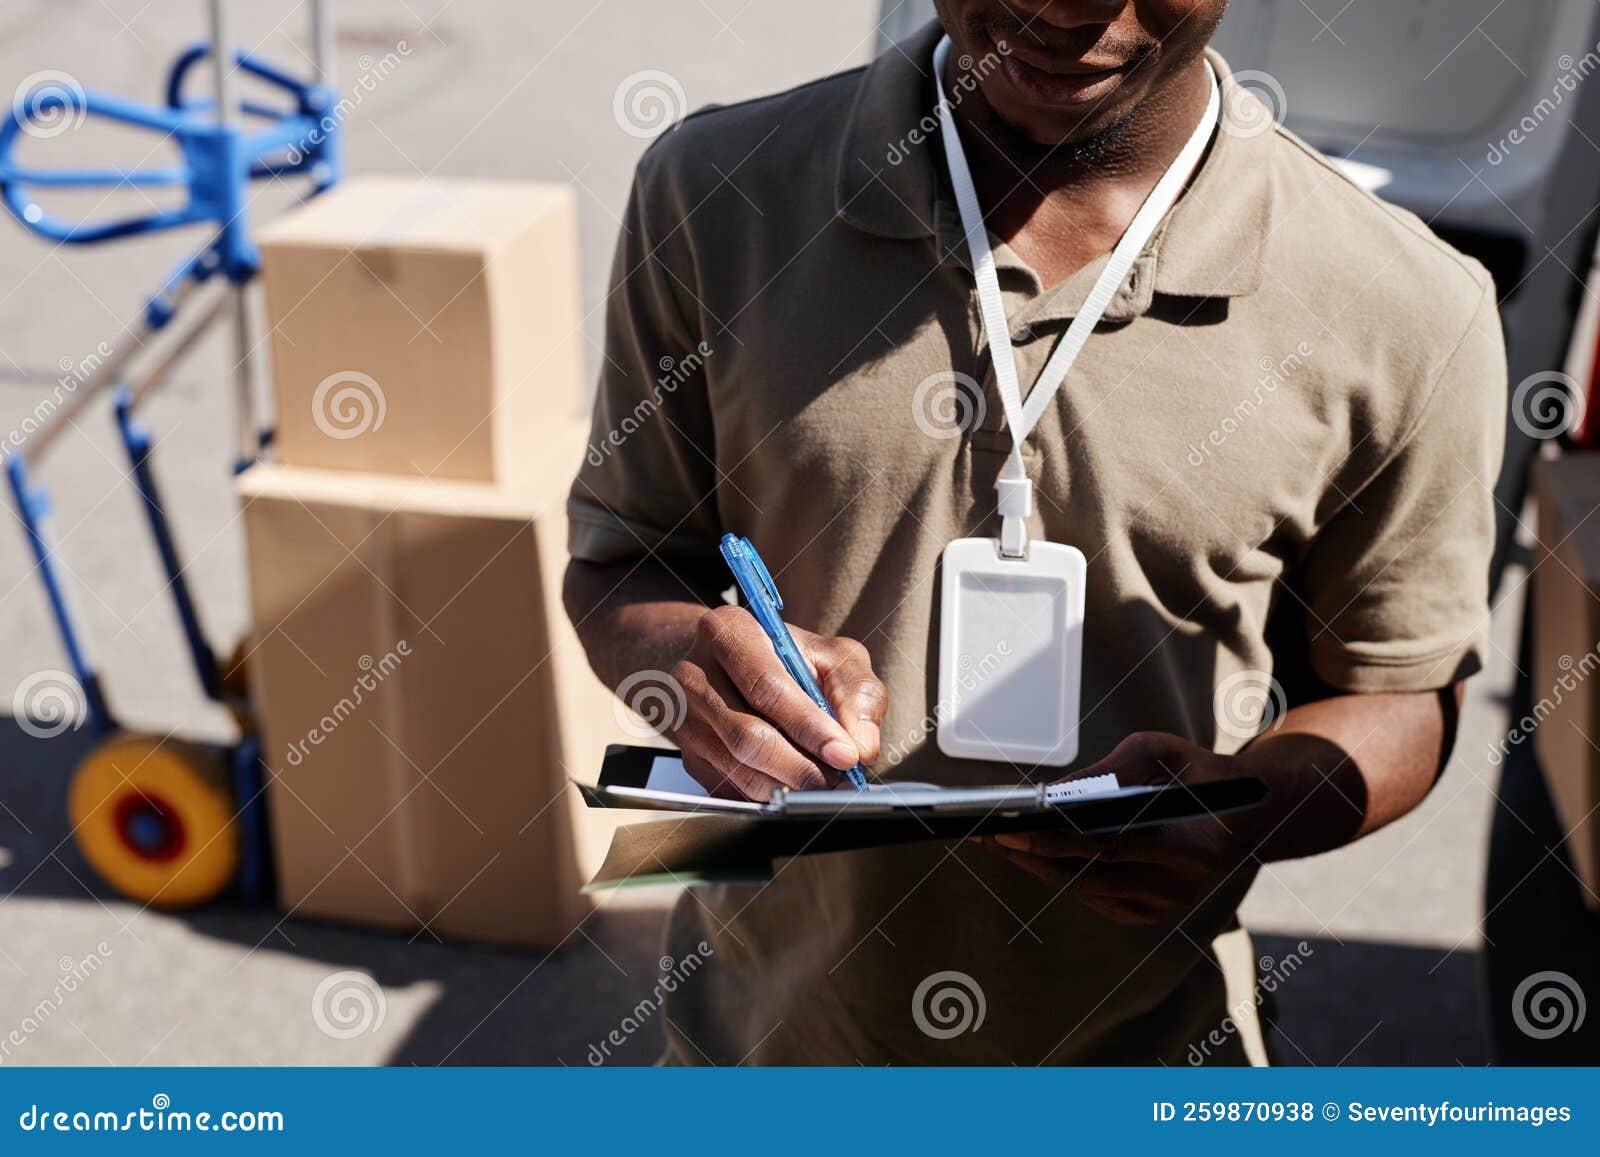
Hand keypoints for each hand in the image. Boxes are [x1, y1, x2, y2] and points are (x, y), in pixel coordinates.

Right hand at [663, 605, 887, 800]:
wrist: (730, 667)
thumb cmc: (787, 659)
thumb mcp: (830, 655)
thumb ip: (856, 691)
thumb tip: (863, 745)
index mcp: (727, 632)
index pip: (766, 687)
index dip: (809, 726)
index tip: (846, 754)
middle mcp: (693, 674)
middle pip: (748, 736)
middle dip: (802, 767)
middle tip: (840, 780)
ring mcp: (684, 719)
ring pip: (738, 769)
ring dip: (789, 786)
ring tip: (826, 785)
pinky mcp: (687, 756)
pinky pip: (731, 789)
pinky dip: (771, 795)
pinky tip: (796, 785)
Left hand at [982, 732, 1260, 924]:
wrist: (1247, 815)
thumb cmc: (1198, 774)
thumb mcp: (1161, 752)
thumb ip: (1111, 770)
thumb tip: (1055, 795)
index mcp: (1190, 846)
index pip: (1107, 847)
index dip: (1053, 841)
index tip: (1007, 830)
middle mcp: (1178, 886)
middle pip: (1086, 876)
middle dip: (1029, 855)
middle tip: (984, 836)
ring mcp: (1165, 906)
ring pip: (1084, 890)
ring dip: (1038, 866)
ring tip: (997, 843)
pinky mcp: (1152, 913)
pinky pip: (1094, 898)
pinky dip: (1064, 875)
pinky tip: (1034, 855)